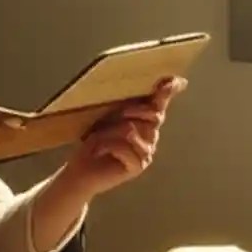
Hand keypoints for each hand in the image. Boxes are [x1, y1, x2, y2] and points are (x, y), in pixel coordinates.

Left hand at [58, 77, 186, 199]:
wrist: (80, 171)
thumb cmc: (92, 142)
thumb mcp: (104, 117)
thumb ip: (122, 104)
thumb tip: (130, 83)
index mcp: (144, 121)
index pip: (160, 104)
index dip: (168, 91)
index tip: (172, 80)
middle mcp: (150, 136)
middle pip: (153, 115)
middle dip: (133, 110)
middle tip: (113, 115)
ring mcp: (146, 152)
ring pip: (132, 130)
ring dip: (111, 132)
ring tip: (97, 138)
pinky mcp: (138, 166)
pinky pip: (126, 148)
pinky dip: (108, 146)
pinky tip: (99, 151)